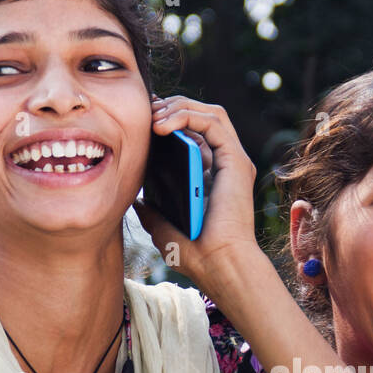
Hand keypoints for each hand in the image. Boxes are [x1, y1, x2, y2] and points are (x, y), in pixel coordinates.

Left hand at [133, 94, 259, 288]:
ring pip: (210, 112)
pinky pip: (214, 121)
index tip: (142, 122)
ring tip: (153, 118)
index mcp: (211, 178)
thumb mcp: (162, 229)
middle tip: (145, 113)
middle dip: (171, 107)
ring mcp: (233, 161)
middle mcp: (225, 165)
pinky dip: (187, 116)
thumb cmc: (196, 255)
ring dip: (179, 107)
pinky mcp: (236, 160)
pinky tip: (162, 126)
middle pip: (202, 117)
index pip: (193, 135)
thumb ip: (151, 213)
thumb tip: (136, 201)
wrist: (218, 265)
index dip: (168, 121)